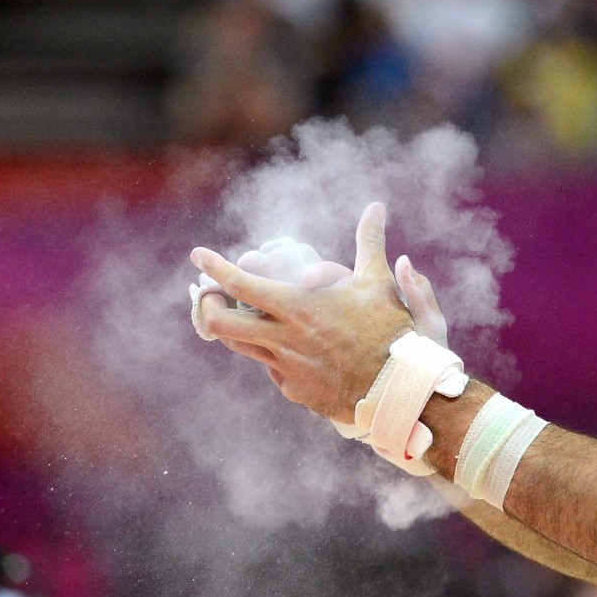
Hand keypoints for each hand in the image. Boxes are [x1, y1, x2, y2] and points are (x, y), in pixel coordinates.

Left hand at [191, 202, 413, 422]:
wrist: (398, 390)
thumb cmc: (392, 332)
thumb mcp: (380, 282)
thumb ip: (370, 241)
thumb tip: (376, 206)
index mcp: (298, 306)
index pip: (241, 285)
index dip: (215, 267)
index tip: (198, 255)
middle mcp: (284, 338)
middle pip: (221, 324)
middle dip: (208, 306)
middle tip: (209, 294)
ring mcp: (287, 368)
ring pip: (242, 348)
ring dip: (237, 330)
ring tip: (244, 316)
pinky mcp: (296, 390)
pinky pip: (273, 369)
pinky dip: (274, 354)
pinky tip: (290, 348)